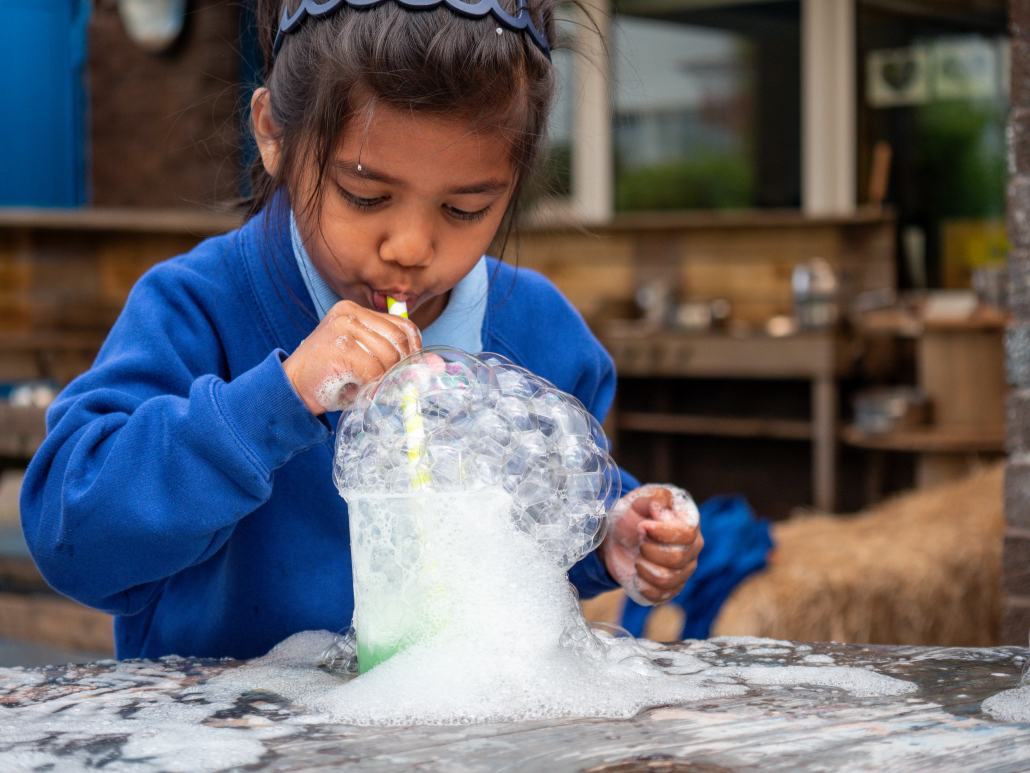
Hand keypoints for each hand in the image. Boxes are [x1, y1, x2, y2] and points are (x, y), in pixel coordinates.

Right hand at [283, 300, 420, 413]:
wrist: (291, 390)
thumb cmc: (332, 379)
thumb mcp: (370, 367)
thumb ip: (400, 362)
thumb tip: (439, 366)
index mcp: (357, 311)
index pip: (403, 326)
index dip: (414, 351)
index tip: (411, 372)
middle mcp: (350, 312)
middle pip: (399, 339)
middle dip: (403, 368)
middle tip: (395, 388)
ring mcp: (344, 326)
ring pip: (388, 355)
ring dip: (385, 380)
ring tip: (370, 390)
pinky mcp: (340, 346)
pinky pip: (373, 370)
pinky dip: (373, 386)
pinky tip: (360, 392)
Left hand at [597, 485, 703, 605]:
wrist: (619, 535)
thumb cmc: (634, 513)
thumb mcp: (641, 498)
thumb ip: (656, 499)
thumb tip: (665, 515)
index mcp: (690, 522)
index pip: (686, 533)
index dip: (661, 532)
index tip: (642, 526)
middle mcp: (693, 548)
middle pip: (676, 558)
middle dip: (648, 549)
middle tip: (639, 542)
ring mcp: (684, 570)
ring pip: (667, 579)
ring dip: (644, 567)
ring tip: (638, 557)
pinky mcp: (672, 589)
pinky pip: (660, 596)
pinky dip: (643, 586)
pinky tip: (637, 575)